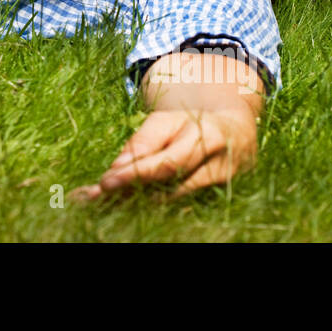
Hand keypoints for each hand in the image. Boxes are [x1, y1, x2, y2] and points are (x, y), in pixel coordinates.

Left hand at [71, 50, 264, 201]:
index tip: (105, 183)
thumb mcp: (169, 120)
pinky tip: (122, 206)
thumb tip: (118, 166)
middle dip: (129, 195)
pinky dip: (147, 209)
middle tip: (93, 197)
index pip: (167, 164)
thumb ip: (144, 141)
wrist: (238, 137)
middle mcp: (218, 170)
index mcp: (208, 140)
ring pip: (171, 204)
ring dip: (134, 205)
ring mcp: (220, 192)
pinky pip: (176, 210)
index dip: (135, 175)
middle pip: (168, 190)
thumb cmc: (195, 124)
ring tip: (101, 202)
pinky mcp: (216, 205)